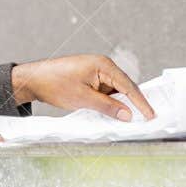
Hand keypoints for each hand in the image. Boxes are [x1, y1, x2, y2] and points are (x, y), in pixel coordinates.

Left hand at [10, 54, 153, 121]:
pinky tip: (112, 115)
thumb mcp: (83, 98)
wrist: (34, 80)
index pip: (129, 85)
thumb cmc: (55, 84)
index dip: (141, 102)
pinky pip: (106, 93)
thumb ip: (107, 106)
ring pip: (115, 92)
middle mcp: (102, 66)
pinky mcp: (90, 79)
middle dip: (133, 104)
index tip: (151, 115)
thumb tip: (127, 114)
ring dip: (120, 106)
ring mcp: (96, 72)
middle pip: (124, 88)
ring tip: (129, 122)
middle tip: (145, 121)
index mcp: (103, 65)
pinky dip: (109, 104)